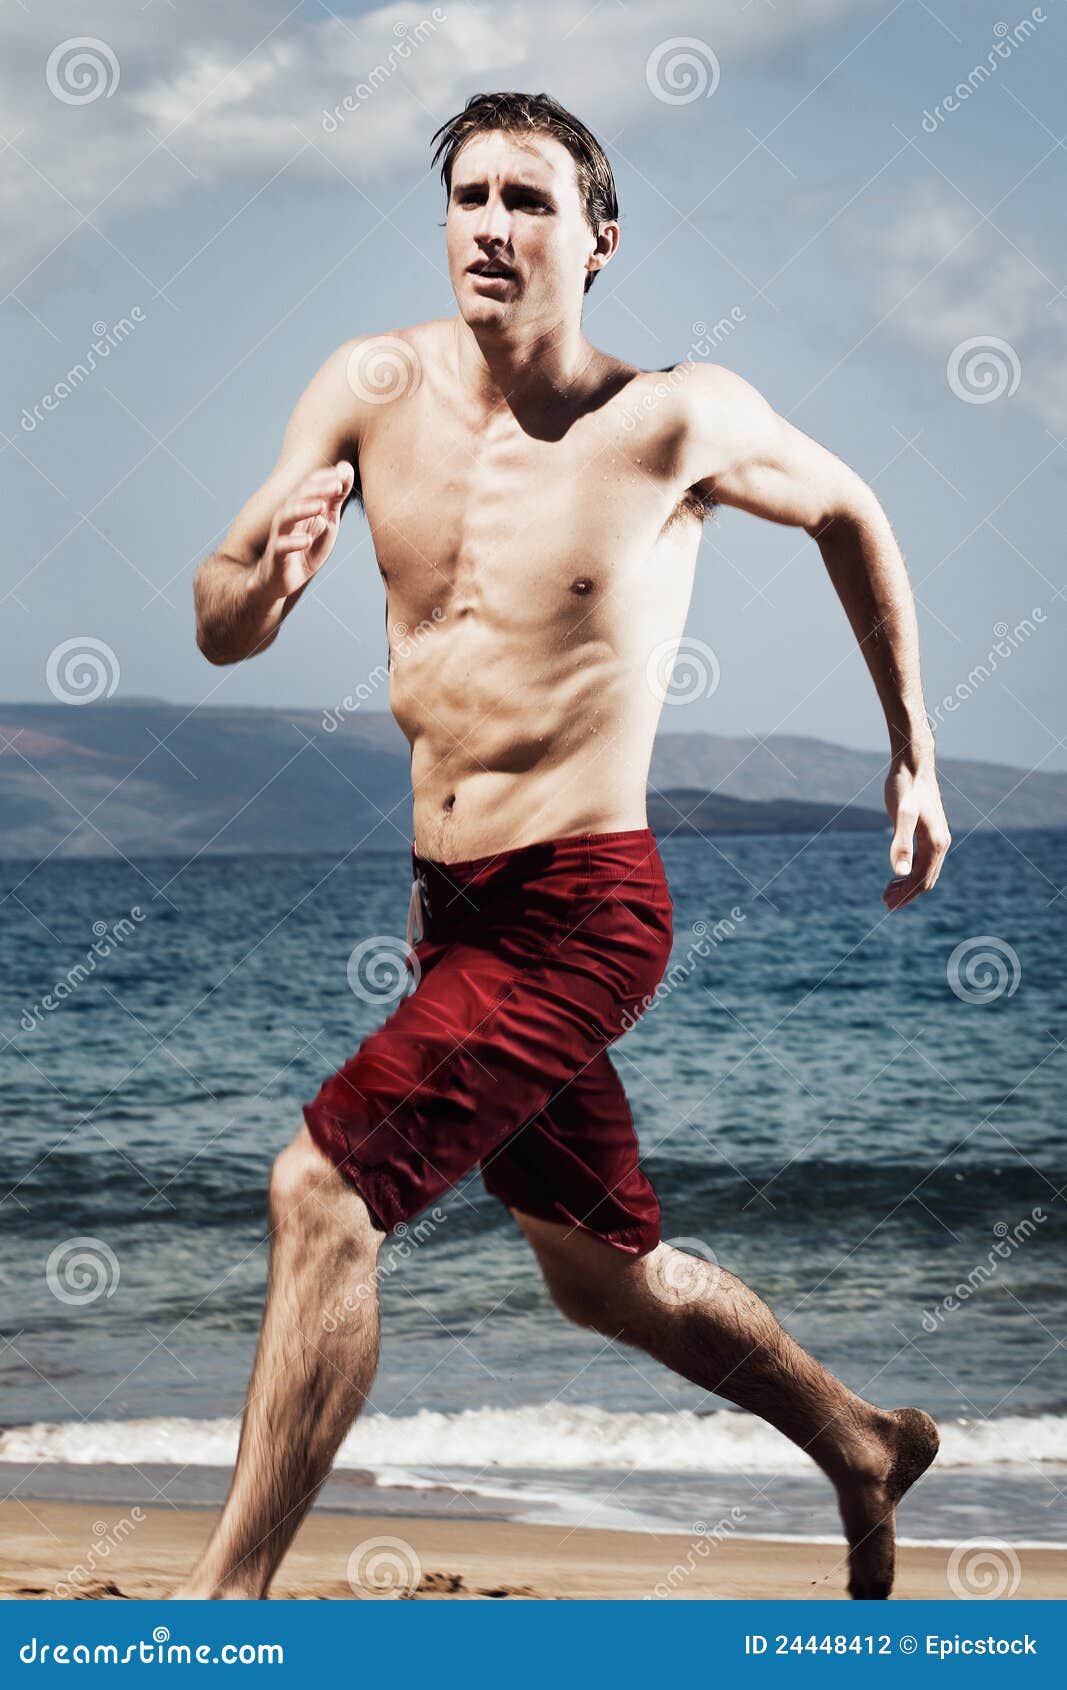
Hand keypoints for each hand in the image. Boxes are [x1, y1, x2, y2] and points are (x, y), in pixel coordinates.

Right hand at [256, 460, 354, 597]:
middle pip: (299, 496)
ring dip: (304, 509)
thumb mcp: (327, 522)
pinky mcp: (276, 557)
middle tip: (337, 486)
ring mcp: (281, 535)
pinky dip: (293, 542)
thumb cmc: (305, 548)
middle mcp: (288, 517)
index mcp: (301, 506)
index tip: (345, 474)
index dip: (326, 478)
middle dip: (319, 490)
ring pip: (287, 516)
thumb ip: (335, 498)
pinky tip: (307, 540)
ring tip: (321, 507)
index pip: (310, 485)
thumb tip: (347, 467)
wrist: (281, 580)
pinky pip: (281, 546)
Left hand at [883, 751, 950, 911]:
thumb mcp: (901, 815)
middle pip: (927, 879)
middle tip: (885, 903)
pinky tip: (898, 871)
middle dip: (907, 894)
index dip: (906, 895)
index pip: (922, 879)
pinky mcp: (930, 831)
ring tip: (888, 892)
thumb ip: (901, 844)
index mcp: (936, 843)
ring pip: (926, 870)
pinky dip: (911, 870)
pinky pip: (924, 859)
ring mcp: (937, 837)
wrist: (913, 765)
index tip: (888, 906)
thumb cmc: (905, 787)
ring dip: (908, 884)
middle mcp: (941, 843)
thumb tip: (902, 873)